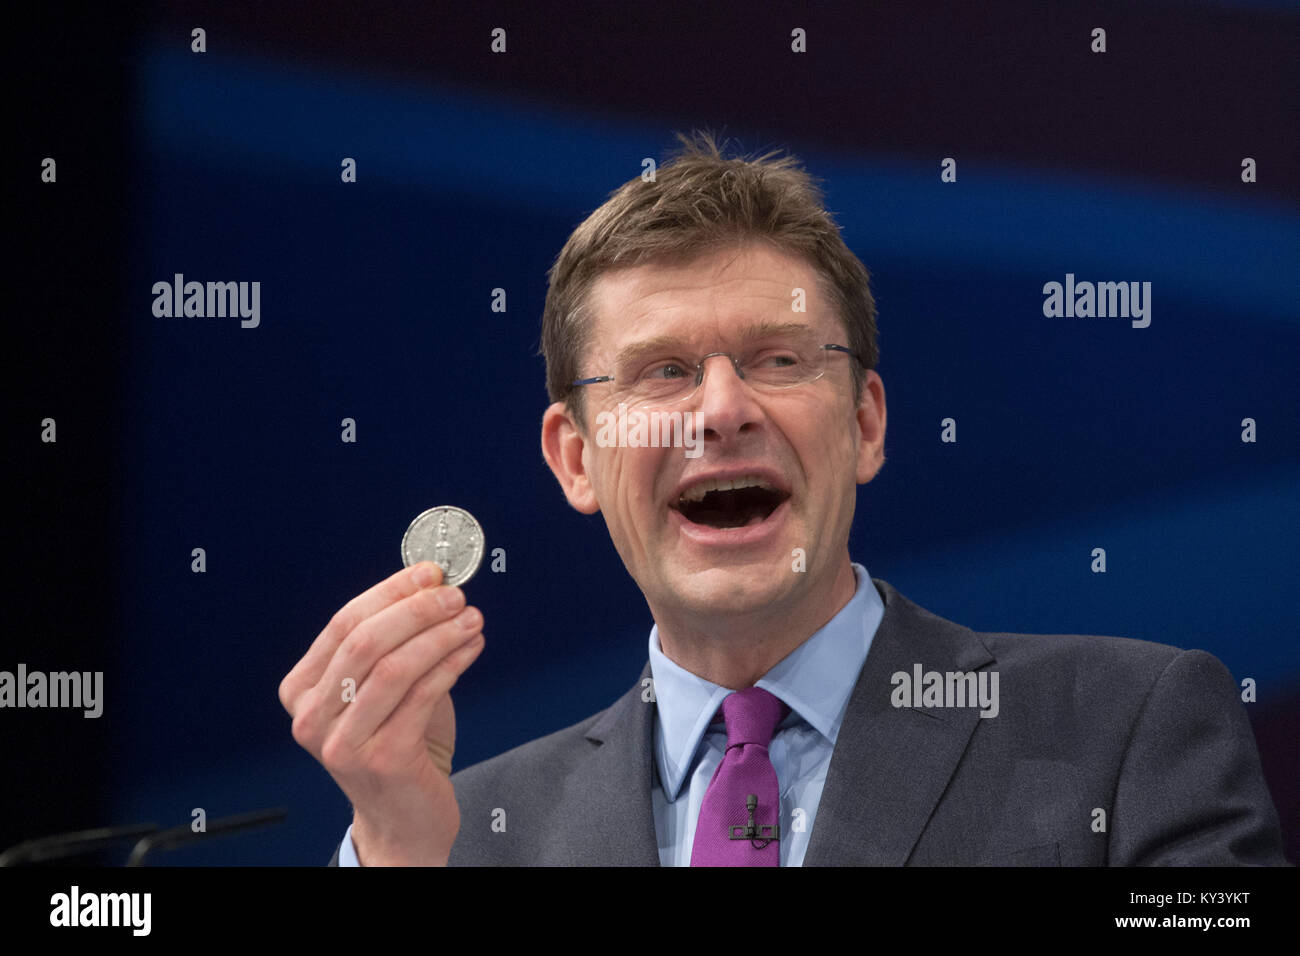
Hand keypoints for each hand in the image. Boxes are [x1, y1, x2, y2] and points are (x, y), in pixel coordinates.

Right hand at [279, 561, 484, 864]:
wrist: (405, 820)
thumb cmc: (399, 747)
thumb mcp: (386, 690)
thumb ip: (398, 643)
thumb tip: (432, 586)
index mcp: (302, 690)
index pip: (342, 623)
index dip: (389, 592)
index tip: (428, 572)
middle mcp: (311, 717)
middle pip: (364, 641)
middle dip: (416, 609)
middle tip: (454, 594)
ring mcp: (343, 741)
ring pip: (394, 667)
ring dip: (440, 634)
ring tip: (471, 619)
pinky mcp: (381, 759)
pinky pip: (422, 695)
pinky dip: (452, 663)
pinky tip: (471, 648)